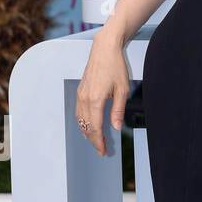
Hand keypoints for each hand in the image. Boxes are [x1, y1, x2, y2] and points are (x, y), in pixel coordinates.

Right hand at [75, 35, 131, 156]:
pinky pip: (79, 112)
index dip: (99, 142)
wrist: (104, 49)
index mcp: (95, 100)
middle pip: (86, 126)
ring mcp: (80, 95)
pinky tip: (89, 125)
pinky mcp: (80, 90)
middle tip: (101, 150)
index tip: (104, 151)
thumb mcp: (123, 89)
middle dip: (93, 140)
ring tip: (95, 140)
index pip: (95, 128)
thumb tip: (116, 128)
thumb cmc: (116, 67)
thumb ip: (118, 110)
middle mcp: (84, 99)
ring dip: (87, 132)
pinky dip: (83, 122)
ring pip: (80, 120)